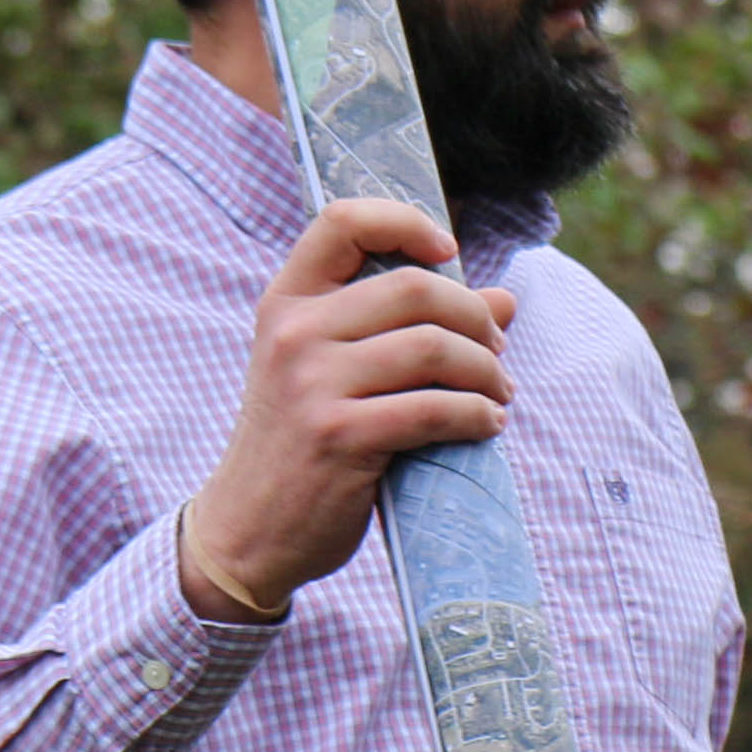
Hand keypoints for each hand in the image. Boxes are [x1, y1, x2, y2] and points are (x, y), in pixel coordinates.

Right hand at [182, 199, 518, 615]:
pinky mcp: (339, 436)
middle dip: (475, 318)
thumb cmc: (303, 442)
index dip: (406, 223)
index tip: (447, 253)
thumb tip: (505, 299)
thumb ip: (406, 327)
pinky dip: (477, 415)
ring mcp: (312, 384)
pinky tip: (486, 426)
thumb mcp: (332, 371)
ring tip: (497, 394)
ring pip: (433, 348)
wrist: (247, 529)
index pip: (342, 222)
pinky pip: (435, 409)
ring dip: (486, 371)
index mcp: (287, 303)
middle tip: (496, 350)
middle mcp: (294, 333)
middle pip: (415, 287)